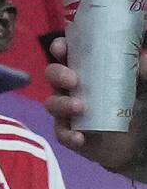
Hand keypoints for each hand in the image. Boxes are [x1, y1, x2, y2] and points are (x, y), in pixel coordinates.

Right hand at [46, 37, 146, 175]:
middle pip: (52, 74)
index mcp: (86, 71)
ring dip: (62, 104)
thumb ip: (144, 72)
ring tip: (80, 107)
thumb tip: (143, 60)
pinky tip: (80, 137)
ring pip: (52, 103)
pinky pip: (61, 134)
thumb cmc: (136, 106)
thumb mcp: (143, 86)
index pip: (67, 54)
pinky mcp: (70, 134)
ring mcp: (69, 111)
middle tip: (73, 80)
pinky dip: (68, 135)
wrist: (136, 141)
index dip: (59, 48)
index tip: (62, 48)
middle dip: (57, 74)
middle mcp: (73, 88)